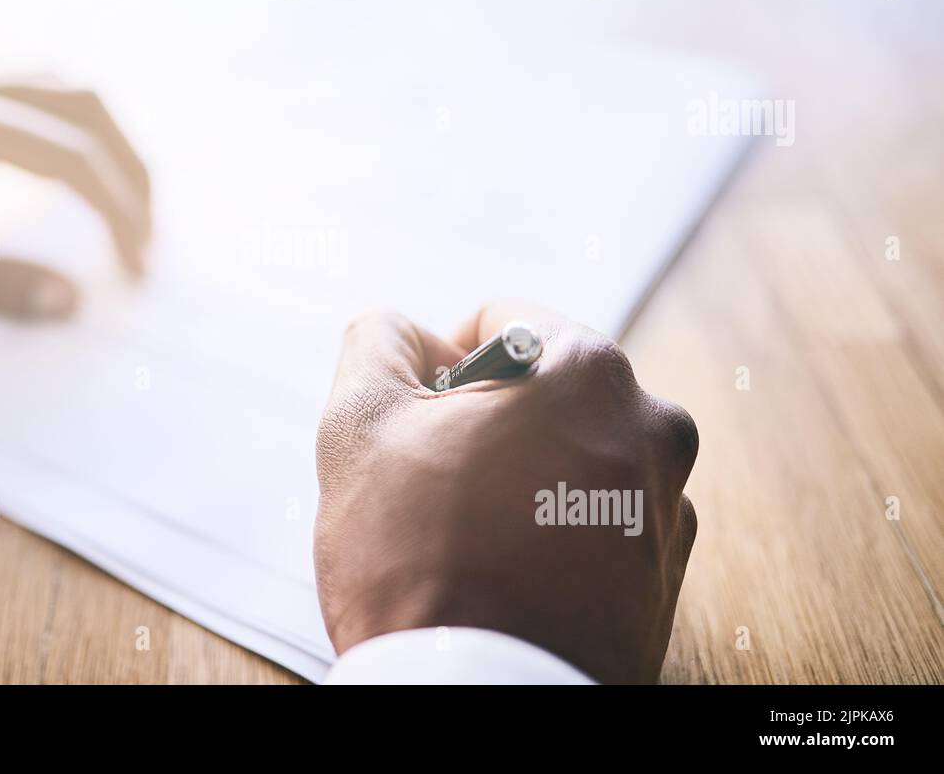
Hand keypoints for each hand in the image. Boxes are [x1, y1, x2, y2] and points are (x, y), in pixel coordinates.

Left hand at [0, 85, 149, 318]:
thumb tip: (74, 302)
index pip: (70, 158)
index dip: (118, 213)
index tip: (137, 266)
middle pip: (82, 102)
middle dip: (131, 163)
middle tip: (149, 227)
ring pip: (57, 84)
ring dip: (103, 135)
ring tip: (122, 195)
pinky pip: (27, 88)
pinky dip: (67, 124)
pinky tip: (62, 169)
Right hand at [313, 302, 698, 682]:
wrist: (479, 703)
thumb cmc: (419, 565)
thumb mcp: (361, 425)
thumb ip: (377, 343)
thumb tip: (406, 335)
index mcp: (592, 373)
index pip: (504, 324)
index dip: (443, 368)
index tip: (420, 425)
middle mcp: (652, 430)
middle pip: (544, 392)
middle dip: (487, 424)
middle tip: (437, 486)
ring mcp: (667, 509)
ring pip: (570, 456)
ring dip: (522, 477)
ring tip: (471, 539)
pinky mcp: (664, 578)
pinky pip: (597, 521)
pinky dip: (554, 531)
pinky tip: (507, 574)